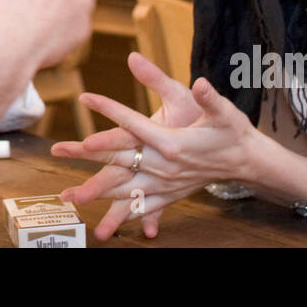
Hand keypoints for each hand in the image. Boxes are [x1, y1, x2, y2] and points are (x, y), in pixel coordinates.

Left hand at [50, 52, 257, 240]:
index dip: (109, 109)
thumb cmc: (232, 131)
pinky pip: (143, 207)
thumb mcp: (221, 110)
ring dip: (96, 193)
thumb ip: (208, 96)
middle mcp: (164, 165)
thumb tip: (199, 81)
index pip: (133, 122)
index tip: (85, 97)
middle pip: (118, 158)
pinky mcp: (170, 194)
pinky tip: (107, 225)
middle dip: (86, 155)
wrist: (248, 162)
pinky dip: (123, 214)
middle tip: (58, 151)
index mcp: (172, 141)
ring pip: (124, 189)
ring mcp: (165, 183)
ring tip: (70, 198)